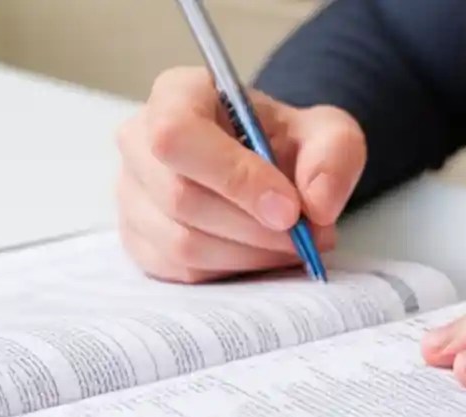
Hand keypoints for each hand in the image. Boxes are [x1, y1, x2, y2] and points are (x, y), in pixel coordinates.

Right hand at [116, 67, 366, 282]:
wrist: (265, 167)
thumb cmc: (283, 142)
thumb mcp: (326, 132)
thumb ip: (334, 155)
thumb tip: (316, 204)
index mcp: (176, 95)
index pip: (178, 135)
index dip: (233, 177)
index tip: (288, 208)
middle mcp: (139, 141)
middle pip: (180, 197)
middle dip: (252, 227)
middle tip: (303, 236)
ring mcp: (131, 194)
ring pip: (180, 242)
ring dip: (246, 255)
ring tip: (291, 246)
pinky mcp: (139, 239)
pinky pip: (179, 271)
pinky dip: (230, 271)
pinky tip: (260, 255)